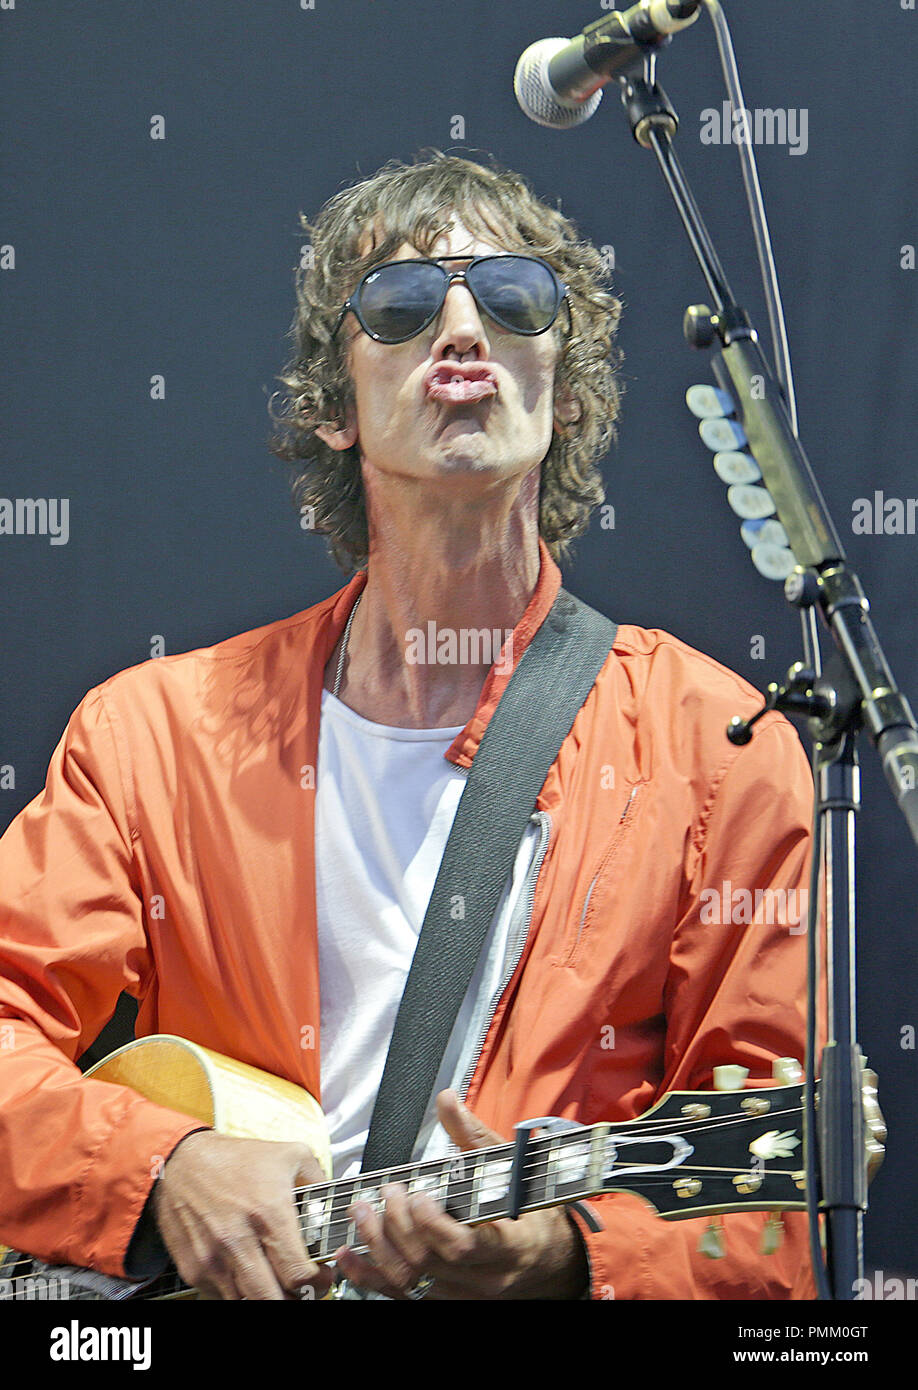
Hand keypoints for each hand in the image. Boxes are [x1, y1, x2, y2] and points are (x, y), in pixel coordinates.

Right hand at [152, 1130, 334, 1299]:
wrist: (181, 1161)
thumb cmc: (236, 1159)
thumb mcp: (290, 1154)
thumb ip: (319, 1181)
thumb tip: (337, 1204)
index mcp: (267, 1212)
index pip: (297, 1273)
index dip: (316, 1283)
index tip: (321, 1277)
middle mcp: (238, 1239)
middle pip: (271, 1298)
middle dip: (294, 1299)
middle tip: (302, 1289)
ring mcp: (212, 1258)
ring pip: (247, 1302)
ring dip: (267, 1297)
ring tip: (277, 1282)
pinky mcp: (193, 1268)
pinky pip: (223, 1296)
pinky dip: (240, 1292)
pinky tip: (250, 1273)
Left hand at [333, 1091, 589, 1299]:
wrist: (546, 1258)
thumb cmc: (529, 1210)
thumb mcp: (511, 1170)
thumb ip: (474, 1137)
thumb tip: (446, 1100)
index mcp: (510, 1244)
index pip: (464, 1246)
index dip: (432, 1225)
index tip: (417, 1195)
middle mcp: (485, 1277)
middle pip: (428, 1262)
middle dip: (397, 1225)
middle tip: (387, 1192)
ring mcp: (463, 1294)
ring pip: (410, 1283)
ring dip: (377, 1247)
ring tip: (361, 1213)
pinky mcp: (444, 1300)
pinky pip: (401, 1295)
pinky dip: (368, 1275)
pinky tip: (347, 1255)